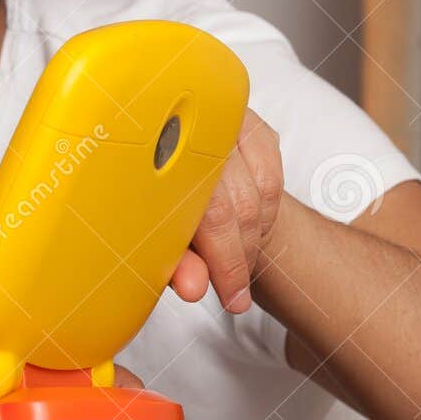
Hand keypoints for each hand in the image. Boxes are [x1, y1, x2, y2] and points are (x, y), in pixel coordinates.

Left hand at [169, 109, 283, 314]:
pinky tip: (249, 225)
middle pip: (239, 203)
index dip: (227, 264)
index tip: (234, 300)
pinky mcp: (248, 121)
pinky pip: (272, 172)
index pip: (211, 215)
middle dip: (241, 256)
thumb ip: (175, 259)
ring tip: (238, 258)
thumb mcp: (153, 232)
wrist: (154, 150)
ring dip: (255, 233)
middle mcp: (193, 127)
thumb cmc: (148, 196)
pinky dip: (266, 206)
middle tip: (236, 288)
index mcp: (156, 154)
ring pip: (262, 188)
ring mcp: (224, 119)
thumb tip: (194, 289)